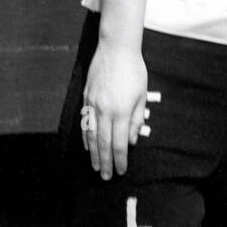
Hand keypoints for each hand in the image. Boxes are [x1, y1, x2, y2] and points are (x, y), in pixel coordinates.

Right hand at [81, 42, 147, 180]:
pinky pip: (84, 124)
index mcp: (121, 111)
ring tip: (95, 167)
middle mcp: (104, 111)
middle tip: (105, 177)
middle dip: (104, 162)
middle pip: (103, 144)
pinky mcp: (86, 99)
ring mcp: (92, 106)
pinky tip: (87, 147)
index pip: (119, 143)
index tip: (120, 171)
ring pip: (91, 136)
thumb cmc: (134, 71)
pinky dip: (85, 138)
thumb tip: (131, 141)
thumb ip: (136, 120)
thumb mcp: (141, 95)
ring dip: (93, 154)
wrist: (116, 49)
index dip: (119, 159)